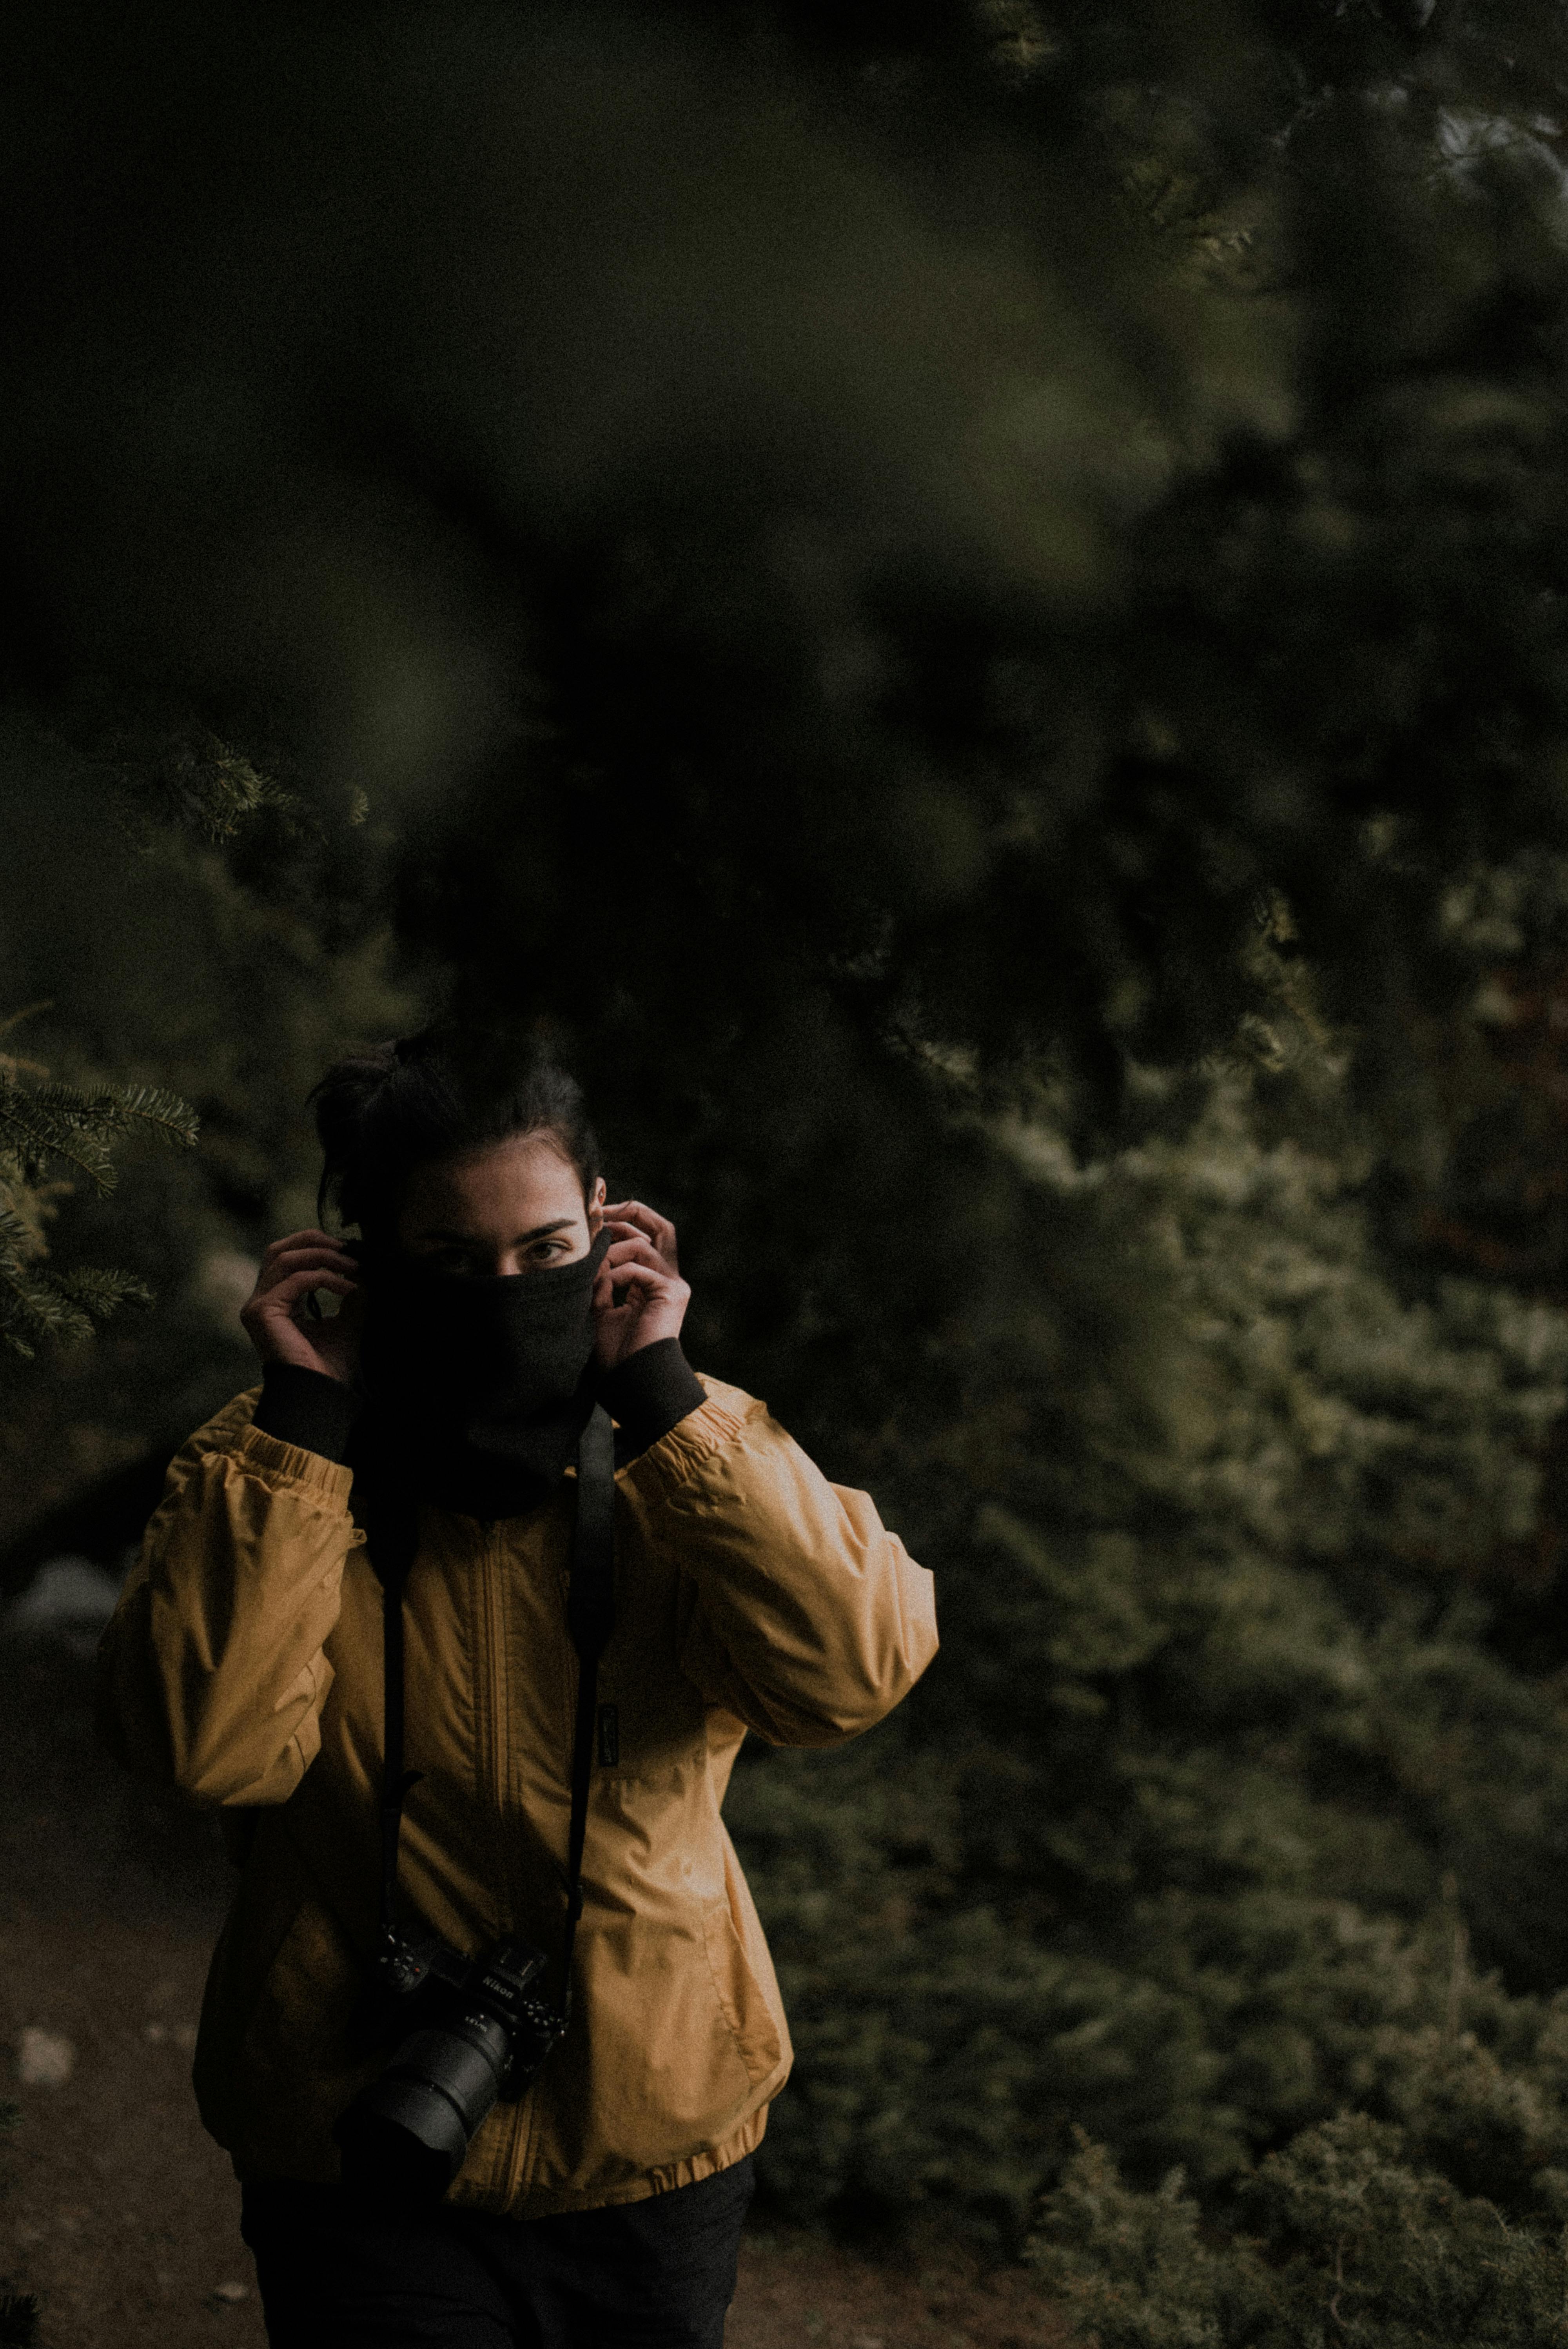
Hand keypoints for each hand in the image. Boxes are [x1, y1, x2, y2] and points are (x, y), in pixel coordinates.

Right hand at [240, 1229, 362, 1384]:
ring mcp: (257, 1306)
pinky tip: (348, 1287)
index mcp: (276, 1302)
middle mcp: (260, 1301)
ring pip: (287, 1258)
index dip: (318, 1248)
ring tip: (353, 1266)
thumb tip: (362, 1268)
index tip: (351, 1253)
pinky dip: (326, 1278)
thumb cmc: (330, 1367)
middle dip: (315, 1242)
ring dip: (324, 1257)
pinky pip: (297, 1279)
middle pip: (280, 1249)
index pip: (288, 1258)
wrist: (322, 1397)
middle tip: (348, 1248)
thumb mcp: (346, 1321)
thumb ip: (348, 1293)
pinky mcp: (262, 1312)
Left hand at [593, 1201, 689, 1371]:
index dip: (624, 1219)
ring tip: (594, 1273)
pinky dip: (616, 1274)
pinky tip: (603, 1291)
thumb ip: (599, 1278)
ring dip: (611, 1252)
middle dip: (631, 1212)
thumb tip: (591, 1251)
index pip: (647, 1236)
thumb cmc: (616, 1352)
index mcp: (654, 1281)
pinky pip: (640, 1268)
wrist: (632, 1380)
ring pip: (644, 1244)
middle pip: (661, 1227)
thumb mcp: (600, 1307)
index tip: (596, 1217)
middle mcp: (669, 1279)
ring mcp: (674, 1285)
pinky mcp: (672, 1294)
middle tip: (601, 1213)